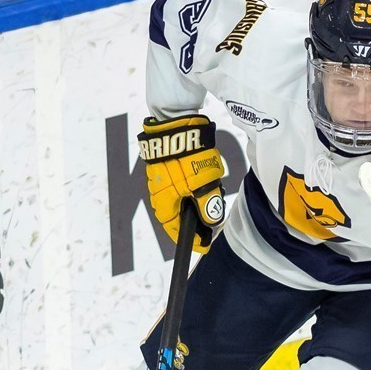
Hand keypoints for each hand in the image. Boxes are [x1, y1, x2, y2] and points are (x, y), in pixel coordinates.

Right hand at [139, 115, 225, 250]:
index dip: (191, 240)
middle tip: (212, 223)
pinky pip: (181, 185)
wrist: (176, 123)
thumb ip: (207, 206)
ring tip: (212, 196)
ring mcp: (161, 179)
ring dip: (195, 202)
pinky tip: (204, 180)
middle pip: (178, 216)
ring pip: (181, 199)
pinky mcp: (167, 166)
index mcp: (164, 203)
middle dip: (195, 221)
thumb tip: (211, 223)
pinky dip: (193, 188)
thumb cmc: (187, 156)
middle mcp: (159, 194)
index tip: (204, 245)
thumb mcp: (202, 185)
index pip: (176, 231)